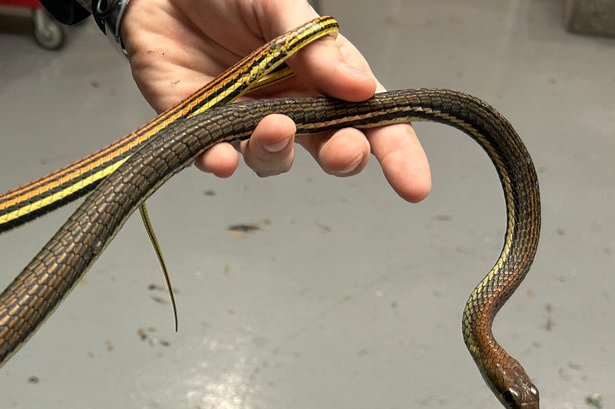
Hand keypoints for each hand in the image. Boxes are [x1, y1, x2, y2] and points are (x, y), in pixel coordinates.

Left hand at [122, 0, 431, 201]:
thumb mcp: (276, 3)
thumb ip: (312, 44)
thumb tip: (359, 85)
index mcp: (322, 73)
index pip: (370, 117)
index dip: (396, 152)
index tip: (415, 185)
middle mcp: (289, 104)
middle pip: (328, 147)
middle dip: (343, 157)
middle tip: (344, 153)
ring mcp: (245, 121)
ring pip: (272, 157)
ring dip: (277, 150)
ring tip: (273, 126)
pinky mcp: (199, 129)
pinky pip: (214, 157)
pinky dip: (220, 162)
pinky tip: (222, 157)